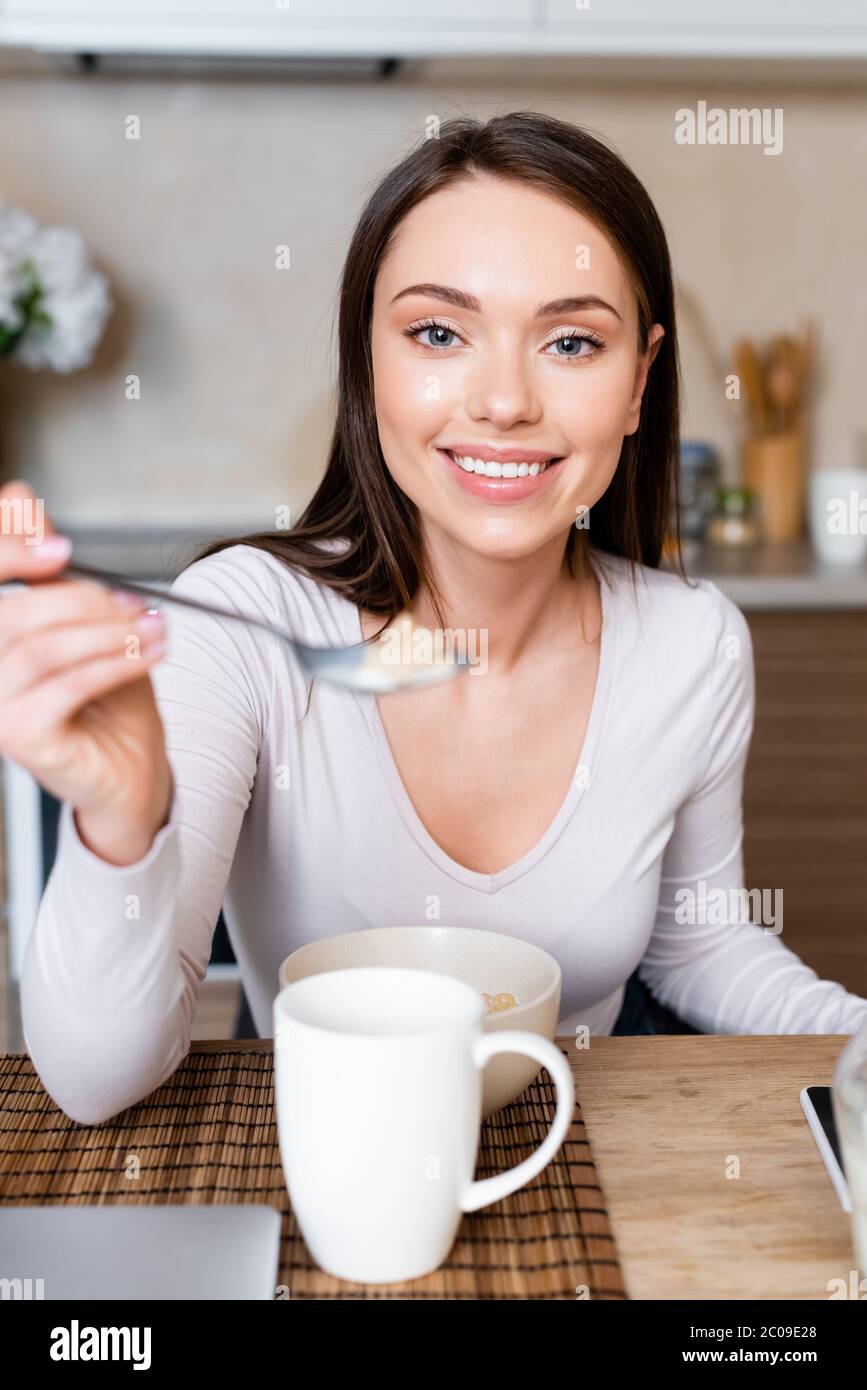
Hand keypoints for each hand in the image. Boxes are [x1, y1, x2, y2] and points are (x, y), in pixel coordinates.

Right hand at [0, 480, 172, 864]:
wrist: (129, 767)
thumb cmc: (105, 697)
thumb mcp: (83, 619)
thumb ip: (50, 571)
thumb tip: (23, 501)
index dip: (9, 549)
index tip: (62, 547)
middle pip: (14, 615)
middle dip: (83, 600)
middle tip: (134, 600)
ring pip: (44, 650)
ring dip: (108, 633)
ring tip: (153, 628)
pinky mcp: (18, 737)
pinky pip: (66, 688)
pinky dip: (114, 665)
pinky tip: (150, 655)